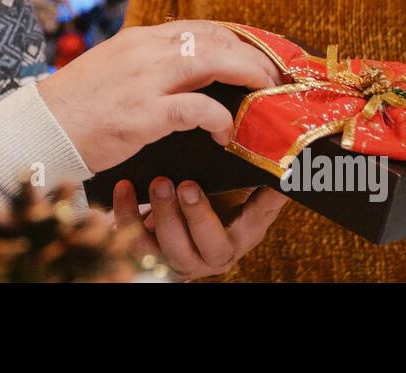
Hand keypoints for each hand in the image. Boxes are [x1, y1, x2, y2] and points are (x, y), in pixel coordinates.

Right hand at [37, 20, 281, 171]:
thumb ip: (149, 63)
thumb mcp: (114, 68)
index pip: (202, 28)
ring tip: (265, 98)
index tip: (260, 57)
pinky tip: (227, 133)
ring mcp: (145, 81)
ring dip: (248, 77)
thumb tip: (187, 68)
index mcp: (140, 39)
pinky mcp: (143, 115)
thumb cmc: (77, 104)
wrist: (42, 126)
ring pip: (214, 62)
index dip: (239, 41)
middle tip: (275, 79)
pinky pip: (197, 109)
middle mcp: (146, 51)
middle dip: (254, 58)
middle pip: (218, 40)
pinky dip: (221, 119)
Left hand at [114, 179, 287, 279]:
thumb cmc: (204, 199)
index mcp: (238, 236)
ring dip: (164, 215)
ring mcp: (180, 260)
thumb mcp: (227, 188)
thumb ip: (248, 174)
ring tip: (159, 184)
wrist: (161, 223)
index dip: (264, 204)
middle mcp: (211, 254)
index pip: (257, 221)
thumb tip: (280, 146)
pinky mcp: (148, 257)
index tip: (266, 180)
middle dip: (199, 216)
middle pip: (211, 245)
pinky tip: (125, 187)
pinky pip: (135, 243)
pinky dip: (127, 214)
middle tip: (188, 185)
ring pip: (172, 249)